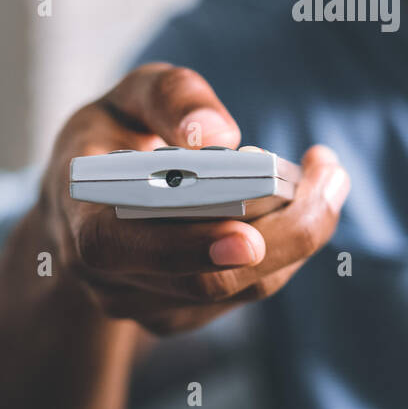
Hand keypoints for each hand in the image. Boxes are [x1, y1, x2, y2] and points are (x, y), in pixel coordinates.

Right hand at [37, 62, 349, 335]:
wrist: (85, 203)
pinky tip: (306, 202)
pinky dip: (290, 248)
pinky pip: (251, 290)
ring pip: (242, 288)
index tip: (247, 234)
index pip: (116, 244)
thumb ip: (171, 97)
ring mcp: (143, 303)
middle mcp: (105, 273)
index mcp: (79, 212)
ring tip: (327, 177)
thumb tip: (217, 135)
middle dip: (281, 232)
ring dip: (298, 235)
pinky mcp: (181, 313)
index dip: (183, 246)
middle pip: (206, 278)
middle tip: (328, 175)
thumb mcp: (131, 95)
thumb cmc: (114, 136)